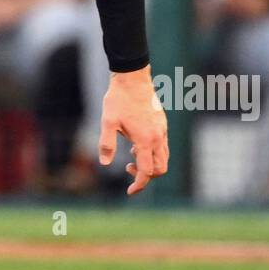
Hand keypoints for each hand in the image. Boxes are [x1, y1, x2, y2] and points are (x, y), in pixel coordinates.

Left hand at [98, 66, 168, 196]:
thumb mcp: (108, 121)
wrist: (133, 78)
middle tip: (127, 169)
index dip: (138, 184)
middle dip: (146, 176)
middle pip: (160, 169)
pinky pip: (163, 146)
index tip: (130, 191)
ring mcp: (162, 131)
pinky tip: (136, 142)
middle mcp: (158, 137)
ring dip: (150, 164)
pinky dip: (152, 152)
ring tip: (130, 154)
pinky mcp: (162, 124)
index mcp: (145, 140)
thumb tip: (104, 164)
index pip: (146, 171)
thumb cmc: (118, 99)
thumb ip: (107, 144)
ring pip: (164, 158)